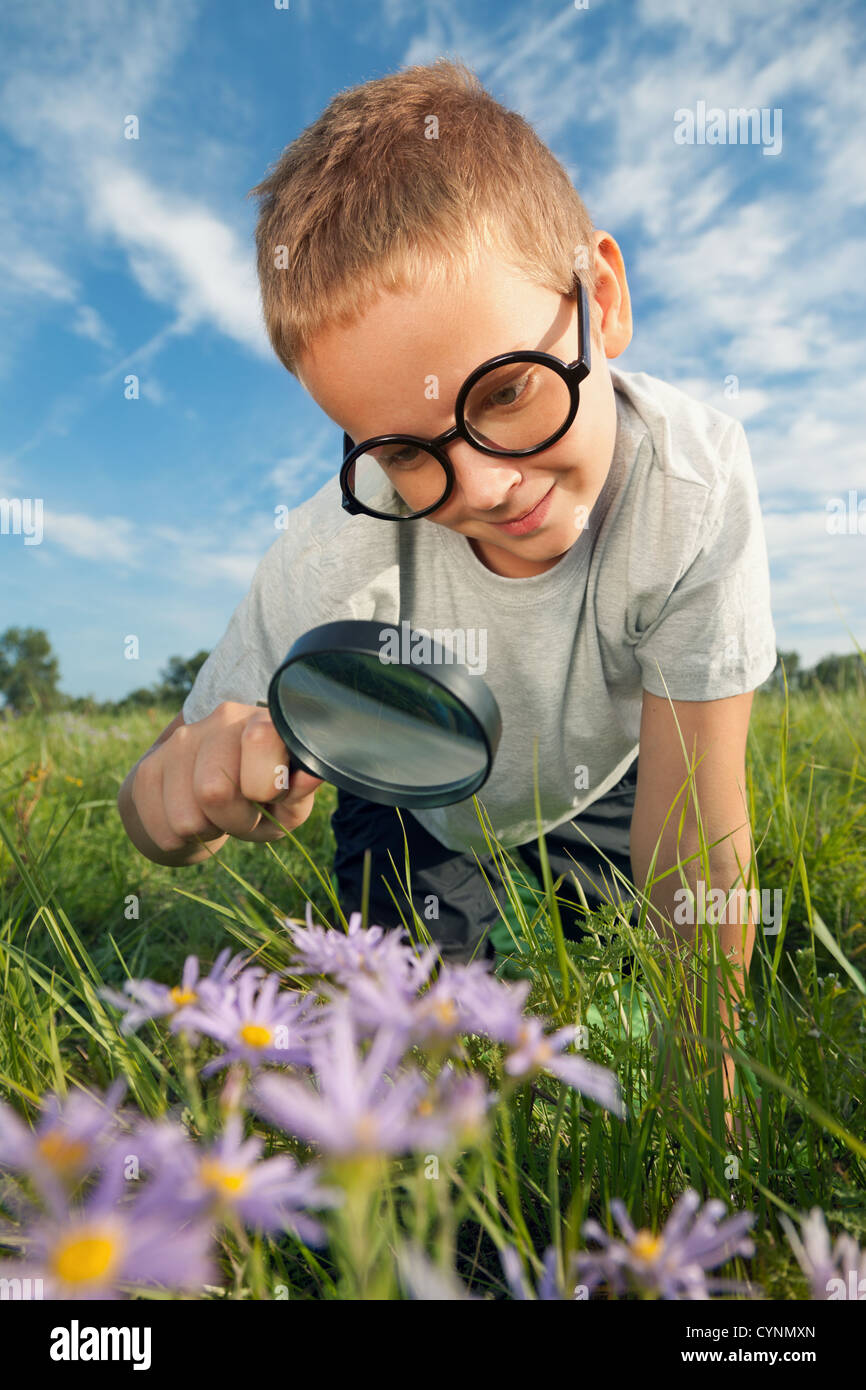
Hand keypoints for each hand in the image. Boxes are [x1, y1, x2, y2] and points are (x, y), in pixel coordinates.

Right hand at [130, 701, 324, 854]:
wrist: (209, 788)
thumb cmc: (262, 799)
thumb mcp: (289, 800)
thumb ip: (300, 792)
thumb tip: (311, 776)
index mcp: (261, 720)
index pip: (259, 739)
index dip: (265, 784)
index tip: (269, 794)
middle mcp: (217, 721)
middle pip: (214, 790)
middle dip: (233, 819)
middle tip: (241, 814)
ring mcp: (178, 742)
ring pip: (185, 819)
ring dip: (206, 831)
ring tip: (217, 814)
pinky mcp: (148, 768)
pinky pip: (162, 830)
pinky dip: (182, 839)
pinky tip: (193, 817)